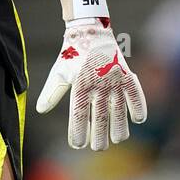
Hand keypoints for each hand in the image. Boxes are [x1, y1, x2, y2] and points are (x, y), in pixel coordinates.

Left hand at [36, 18, 146, 150]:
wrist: (90, 31)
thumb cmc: (72, 55)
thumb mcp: (59, 73)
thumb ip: (51, 92)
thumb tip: (41, 110)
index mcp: (80, 84)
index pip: (78, 114)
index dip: (78, 131)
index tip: (78, 145)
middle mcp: (98, 84)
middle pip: (100, 116)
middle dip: (99, 135)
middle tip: (98, 148)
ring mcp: (114, 79)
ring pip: (118, 108)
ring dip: (119, 126)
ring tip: (117, 139)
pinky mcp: (126, 74)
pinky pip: (135, 93)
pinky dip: (138, 106)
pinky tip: (138, 120)